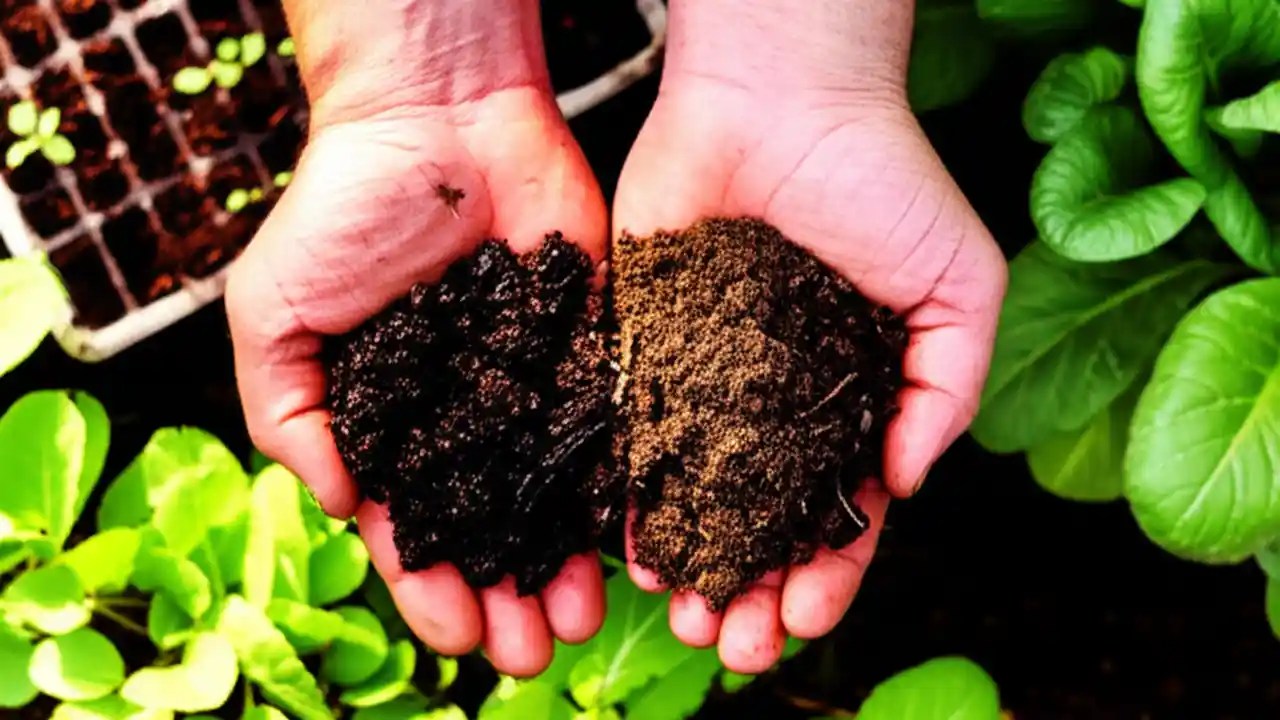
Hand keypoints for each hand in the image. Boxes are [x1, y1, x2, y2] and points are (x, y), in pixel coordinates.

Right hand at [225, 0, 607, 676]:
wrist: (438, 121)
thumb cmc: (342, 210)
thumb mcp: (272, 313)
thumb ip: (288, 415)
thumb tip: (341, 504)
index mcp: (393, 423)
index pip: (414, 527)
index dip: (433, 589)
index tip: (460, 639)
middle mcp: (467, 419)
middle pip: (493, 529)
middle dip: (510, 598)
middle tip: (534, 653)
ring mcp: (533, 388)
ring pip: (554, 497)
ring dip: (567, 565)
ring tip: (582, 621)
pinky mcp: (591, 349)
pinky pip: (607, 428)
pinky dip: (614, 487)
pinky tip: (626, 540)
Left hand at [612, 0, 1006, 672]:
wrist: (783, 98)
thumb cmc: (884, 180)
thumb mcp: (960, 286)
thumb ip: (950, 391)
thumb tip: (907, 486)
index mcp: (848, 398)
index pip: (839, 510)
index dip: (828, 573)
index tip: (805, 623)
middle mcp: (773, 402)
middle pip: (759, 521)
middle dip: (750, 589)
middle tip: (735, 646)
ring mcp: (705, 378)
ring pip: (692, 495)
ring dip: (688, 562)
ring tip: (683, 618)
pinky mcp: (645, 345)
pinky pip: (632, 434)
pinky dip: (630, 495)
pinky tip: (628, 547)